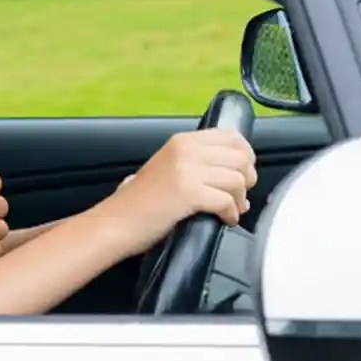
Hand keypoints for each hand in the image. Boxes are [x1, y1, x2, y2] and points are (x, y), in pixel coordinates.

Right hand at [96, 128, 256, 258]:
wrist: (114, 223)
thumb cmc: (140, 203)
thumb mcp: (168, 168)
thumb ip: (196, 162)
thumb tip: (237, 171)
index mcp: (182, 141)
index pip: (232, 137)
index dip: (245, 157)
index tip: (241, 175)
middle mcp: (185, 149)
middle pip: (241, 158)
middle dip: (246, 181)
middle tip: (237, 197)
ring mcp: (186, 170)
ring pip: (238, 180)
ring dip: (239, 200)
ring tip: (230, 211)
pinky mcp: (188, 193)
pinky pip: (227, 202)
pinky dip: (231, 215)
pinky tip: (223, 221)